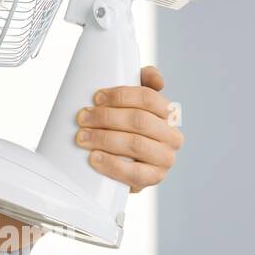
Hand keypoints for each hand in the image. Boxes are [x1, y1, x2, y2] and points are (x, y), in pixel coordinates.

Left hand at [74, 65, 182, 192]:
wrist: (123, 166)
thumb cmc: (124, 128)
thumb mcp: (131, 105)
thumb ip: (140, 83)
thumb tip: (154, 76)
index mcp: (168, 113)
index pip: (148, 97)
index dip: (120, 95)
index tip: (96, 97)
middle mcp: (172, 135)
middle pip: (138, 120)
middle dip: (105, 117)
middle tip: (82, 118)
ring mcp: (165, 159)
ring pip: (135, 144)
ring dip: (104, 139)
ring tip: (82, 137)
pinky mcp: (154, 178)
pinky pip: (134, 173)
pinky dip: (111, 165)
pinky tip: (94, 158)